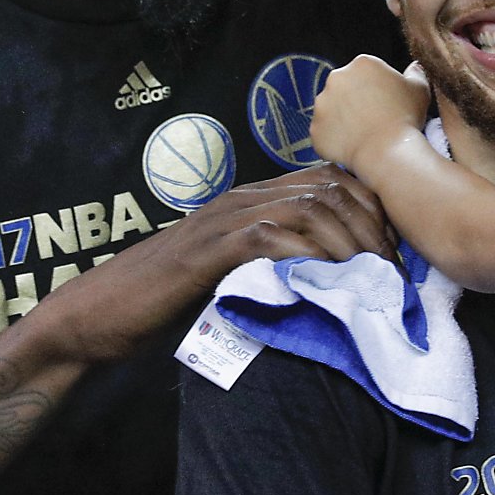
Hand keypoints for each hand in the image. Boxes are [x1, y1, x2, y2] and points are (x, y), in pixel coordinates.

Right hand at [43, 163, 395, 365]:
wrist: (99, 314)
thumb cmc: (165, 300)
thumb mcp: (234, 274)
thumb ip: (274, 265)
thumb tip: (330, 283)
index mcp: (250, 201)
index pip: (330, 181)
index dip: (373, 209)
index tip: (394, 250)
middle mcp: (241, 199)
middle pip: (331, 188)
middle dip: (374, 227)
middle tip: (393, 271)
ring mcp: (224, 221)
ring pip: (310, 207)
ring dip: (352, 243)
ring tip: (372, 280)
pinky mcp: (210, 251)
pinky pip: (273, 238)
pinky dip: (310, 257)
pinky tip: (329, 283)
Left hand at [309, 55, 430, 170]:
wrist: (388, 151)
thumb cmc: (405, 119)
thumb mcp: (419, 90)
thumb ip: (416, 74)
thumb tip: (414, 68)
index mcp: (362, 64)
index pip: (365, 72)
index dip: (376, 89)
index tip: (385, 104)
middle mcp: (337, 78)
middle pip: (345, 88)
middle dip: (355, 100)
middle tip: (373, 119)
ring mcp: (322, 104)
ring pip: (332, 109)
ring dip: (343, 118)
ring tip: (363, 134)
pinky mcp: (315, 128)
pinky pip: (324, 133)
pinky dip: (334, 139)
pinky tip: (352, 146)